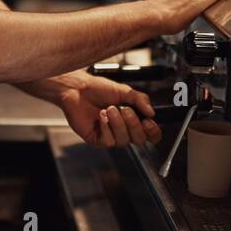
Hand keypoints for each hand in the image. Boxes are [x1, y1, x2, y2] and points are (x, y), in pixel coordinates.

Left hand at [21, 71, 161, 147]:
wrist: (78, 89)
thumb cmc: (98, 89)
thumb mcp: (125, 91)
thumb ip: (141, 100)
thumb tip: (152, 113)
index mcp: (132, 119)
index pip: (149, 134)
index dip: (152, 132)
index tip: (148, 121)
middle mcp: (123, 129)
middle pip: (139, 140)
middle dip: (134, 125)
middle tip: (126, 110)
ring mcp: (110, 136)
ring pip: (123, 141)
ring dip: (118, 124)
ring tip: (109, 109)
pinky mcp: (97, 139)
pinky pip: (109, 141)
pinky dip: (106, 127)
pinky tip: (101, 116)